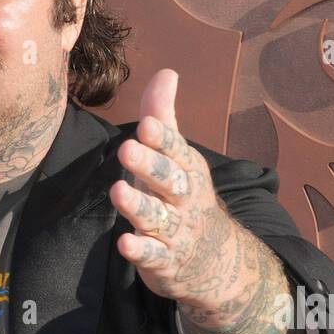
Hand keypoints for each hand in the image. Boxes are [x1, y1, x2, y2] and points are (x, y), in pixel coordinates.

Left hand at [108, 68, 237, 309]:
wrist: (214, 260)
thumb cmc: (182, 198)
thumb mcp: (176, 159)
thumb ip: (164, 119)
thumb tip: (166, 72)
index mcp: (187, 170)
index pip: (176, 151)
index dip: (162, 138)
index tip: (146, 124)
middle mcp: (184, 199)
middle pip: (169, 181)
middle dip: (150, 165)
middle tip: (128, 148)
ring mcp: (175, 231)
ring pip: (158, 218)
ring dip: (138, 206)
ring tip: (118, 191)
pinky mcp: (164, 261)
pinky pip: (153, 255)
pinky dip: (140, 250)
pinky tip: (124, 243)